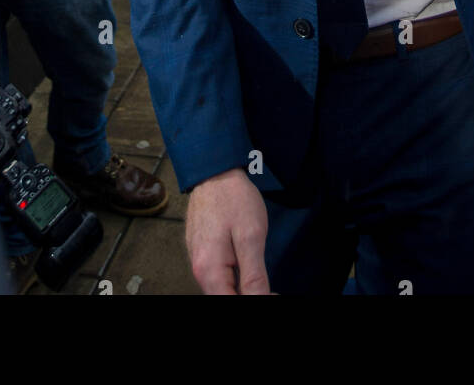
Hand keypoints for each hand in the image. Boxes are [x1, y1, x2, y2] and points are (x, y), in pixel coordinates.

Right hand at [186, 167, 269, 294]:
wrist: (215, 170)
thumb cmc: (234, 199)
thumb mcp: (251, 236)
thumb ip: (254, 276)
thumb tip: (261, 300)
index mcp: (209, 271)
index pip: (231, 304)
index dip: (256, 302)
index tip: (275, 293)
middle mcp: (199, 271)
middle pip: (224, 297)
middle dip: (248, 295)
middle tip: (272, 286)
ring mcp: (198, 261)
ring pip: (222, 288)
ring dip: (241, 288)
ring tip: (259, 271)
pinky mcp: (201, 252)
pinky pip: (218, 276)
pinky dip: (233, 278)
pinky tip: (246, 265)